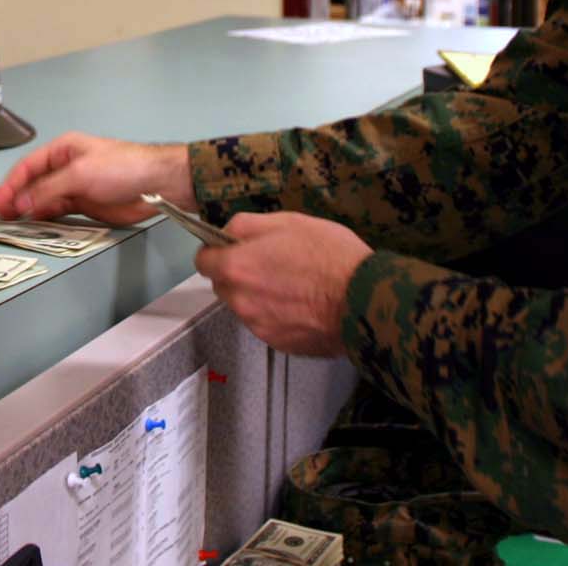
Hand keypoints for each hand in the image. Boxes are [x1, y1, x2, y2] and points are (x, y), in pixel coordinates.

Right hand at [0, 131, 193, 225]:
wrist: (157, 184)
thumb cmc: (121, 168)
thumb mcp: (81, 174)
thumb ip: (48, 189)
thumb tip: (19, 202)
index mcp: (63, 150)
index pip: (27, 168)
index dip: (8, 185)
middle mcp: (65, 168)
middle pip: (31, 185)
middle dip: (11, 198)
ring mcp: (74, 187)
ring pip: (42, 200)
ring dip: (24, 210)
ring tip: (5, 223)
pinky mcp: (85, 205)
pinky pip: (57, 212)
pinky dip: (42, 218)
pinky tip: (30, 225)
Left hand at [194, 212, 372, 357]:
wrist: (366, 300)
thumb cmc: (329, 253)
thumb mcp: (288, 222)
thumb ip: (246, 225)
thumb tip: (226, 233)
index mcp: (236, 268)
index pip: (202, 262)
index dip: (216, 251)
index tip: (234, 247)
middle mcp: (240, 302)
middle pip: (223, 286)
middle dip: (237, 274)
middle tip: (269, 263)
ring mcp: (259, 328)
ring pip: (244, 307)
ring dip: (256, 296)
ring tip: (291, 284)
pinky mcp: (280, 345)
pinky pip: (266, 324)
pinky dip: (276, 315)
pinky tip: (302, 305)